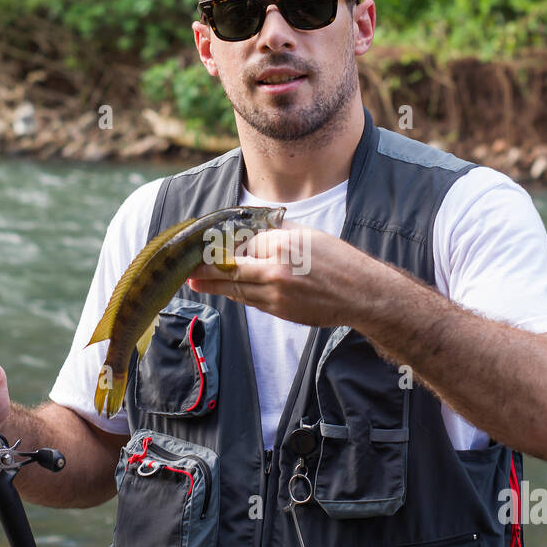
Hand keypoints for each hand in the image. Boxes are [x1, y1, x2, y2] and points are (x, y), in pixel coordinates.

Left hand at [186, 223, 376, 328]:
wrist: (361, 294)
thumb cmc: (339, 260)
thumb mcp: (307, 235)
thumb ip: (275, 234)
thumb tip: (248, 234)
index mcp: (281, 246)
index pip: (240, 245)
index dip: (217, 248)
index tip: (200, 247)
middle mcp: (275, 271)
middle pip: (228, 270)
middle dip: (203, 271)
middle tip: (185, 270)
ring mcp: (276, 295)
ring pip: (236, 290)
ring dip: (214, 286)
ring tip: (196, 282)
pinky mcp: (280, 312)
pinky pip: (251, 302)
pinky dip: (237, 295)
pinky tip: (227, 291)